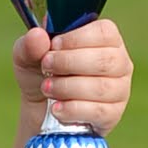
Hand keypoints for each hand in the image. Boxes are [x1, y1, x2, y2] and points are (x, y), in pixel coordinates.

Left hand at [15, 14, 131, 135]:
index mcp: (106, 40)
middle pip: (104, 60)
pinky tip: (56, 108)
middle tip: (46, 67)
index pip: (104, 32)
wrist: (39, 110)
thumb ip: (29, 45)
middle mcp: (119, 62)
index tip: (53, 46)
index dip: (77, 39)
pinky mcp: (112, 114)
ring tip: (46, 87)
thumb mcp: (28, 57)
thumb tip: (37, 36)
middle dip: (69, 63)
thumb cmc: (41, 74)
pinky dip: (73, 109)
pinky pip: (98, 111)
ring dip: (67, 87)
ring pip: (100, 87)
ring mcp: (119, 90)